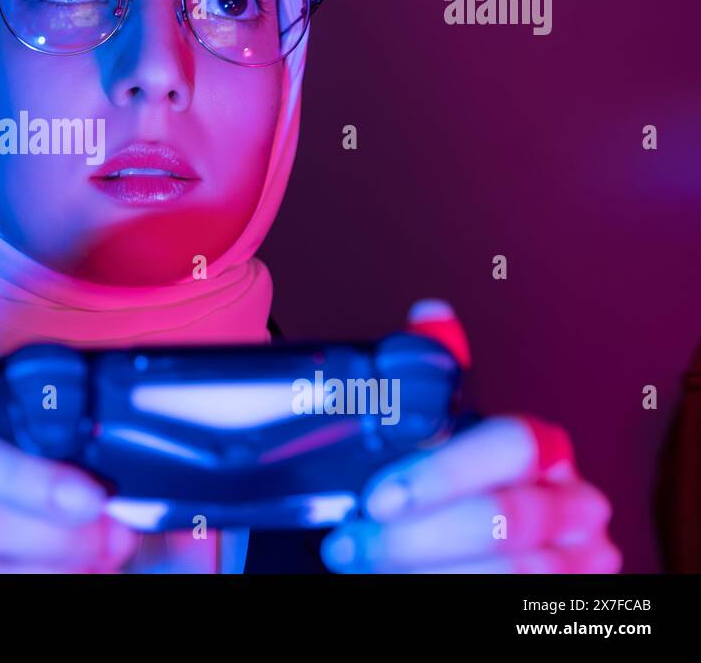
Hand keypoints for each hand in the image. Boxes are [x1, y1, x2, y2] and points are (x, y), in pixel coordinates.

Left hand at [320, 300, 619, 573]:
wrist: (458, 561)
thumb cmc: (451, 496)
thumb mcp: (441, 440)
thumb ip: (437, 386)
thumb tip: (432, 315)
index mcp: (546, 453)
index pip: (513, 447)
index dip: (444, 471)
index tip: (377, 496)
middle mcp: (573, 508)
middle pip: (508, 518)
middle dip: (418, 534)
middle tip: (350, 541)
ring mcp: (573, 565)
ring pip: (508, 572)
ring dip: (420, 569)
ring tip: (358, 563)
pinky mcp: (553, 608)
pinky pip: (499, 603)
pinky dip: (438, 592)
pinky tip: (390, 584)